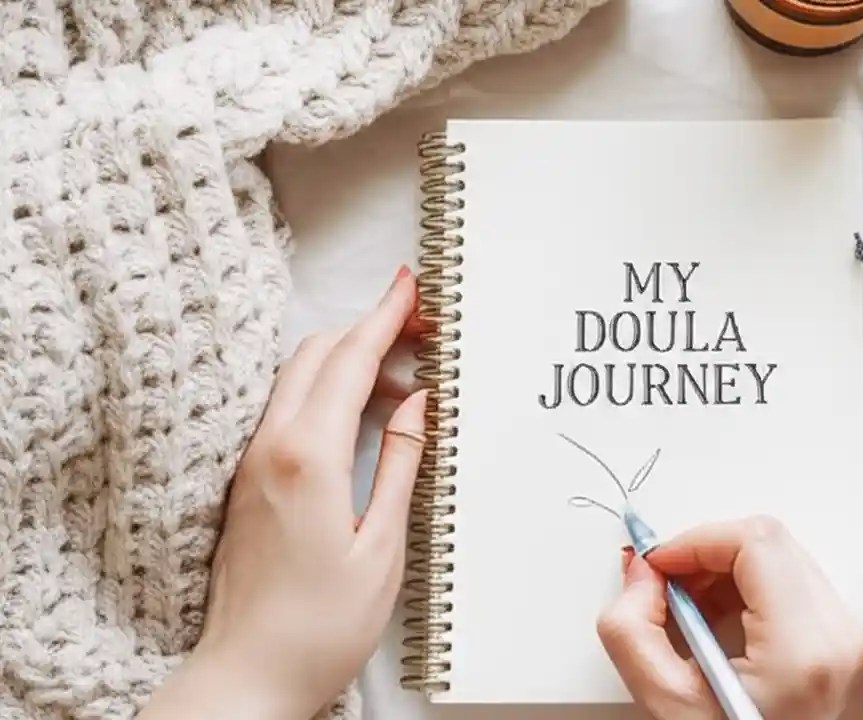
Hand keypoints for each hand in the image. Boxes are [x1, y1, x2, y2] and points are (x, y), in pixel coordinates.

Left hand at [140, 266, 428, 718]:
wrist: (248, 674)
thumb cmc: (320, 624)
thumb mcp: (383, 543)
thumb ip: (401, 462)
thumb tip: (418, 403)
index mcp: (309, 457)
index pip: (350, 361)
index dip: (385, 317)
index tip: (411, 286)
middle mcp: (271, 448)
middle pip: (317, 355)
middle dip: (368, 330)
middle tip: (420, 329)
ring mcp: (253, 464)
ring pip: (298, 380)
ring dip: (348, 361)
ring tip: (403, 377)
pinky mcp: (249, 483)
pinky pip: (288, 411)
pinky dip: (327, 392)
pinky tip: (362, 417)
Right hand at [597, 516, 862, 719]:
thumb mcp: (671, 708)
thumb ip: (634, 631)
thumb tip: (639, 577)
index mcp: (804, 650)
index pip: (754, 542)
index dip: (694, 541)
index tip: (658, 565)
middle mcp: (840, 638)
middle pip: (770, 543)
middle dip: (706, 554)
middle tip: (666, 587)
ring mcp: (850, 642)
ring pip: (782, 561)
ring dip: (726, 574)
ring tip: (690, 616)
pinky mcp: (846, 648)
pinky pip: (794, 589)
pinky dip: (749, 594)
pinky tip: (719, 627)